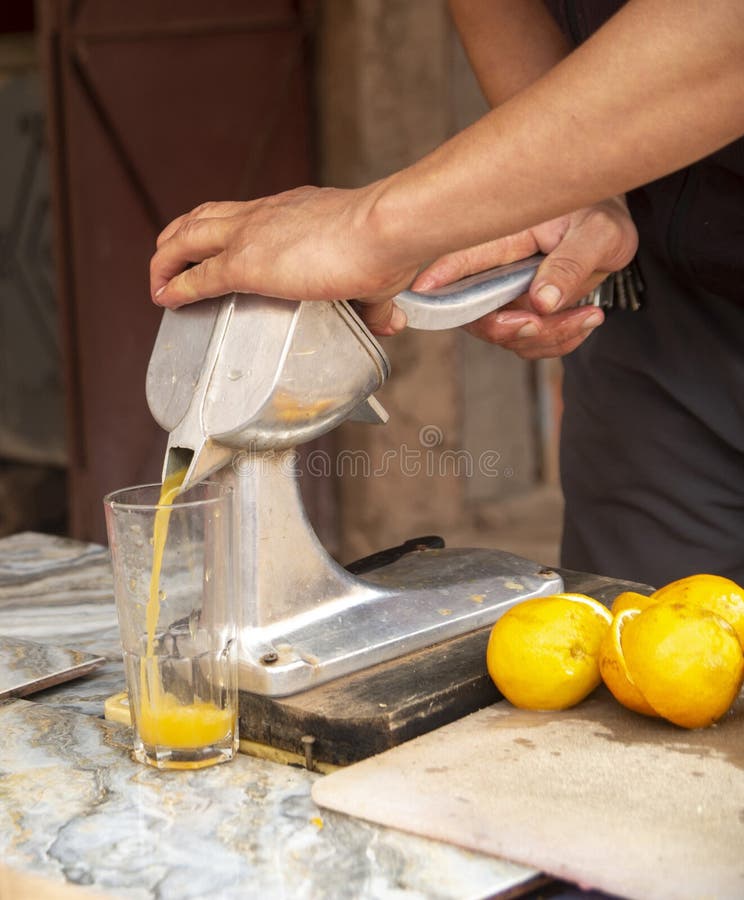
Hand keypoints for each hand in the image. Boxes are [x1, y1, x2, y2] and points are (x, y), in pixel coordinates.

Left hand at [149, 185, 417, 334]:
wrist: (385, 228)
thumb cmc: (388, 244)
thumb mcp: (375, 276)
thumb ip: (375, 303)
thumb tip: (390, 324)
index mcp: (292, 210)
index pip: (243, 214)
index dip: (220, 229)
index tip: (213, 248)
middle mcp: (263, 214)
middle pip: (203, 216)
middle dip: (179, 236)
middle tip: (168, 258)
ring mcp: (250, 236)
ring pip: (187, 236)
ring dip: (166, 258)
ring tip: (157, 281)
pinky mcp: (246, 265)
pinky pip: (197, 276)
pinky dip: (176, 286)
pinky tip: (164, 298)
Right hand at [405, 197, 637, 358]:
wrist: (611, 229)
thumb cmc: (600, 215)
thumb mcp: (599, 233)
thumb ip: (570, 265)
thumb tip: (541, 301)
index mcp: (503, 240)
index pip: (457, 265)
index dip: (435, 286)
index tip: (423, 297)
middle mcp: (496, 271)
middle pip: (476, 315)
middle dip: (509, 330)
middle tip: (542, 324)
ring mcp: (507, 295)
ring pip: (508, 336)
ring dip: (548, 338)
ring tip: (588, 316)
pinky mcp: (523, 312)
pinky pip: (531, 343)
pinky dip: (559, 342)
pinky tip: (585, 320)